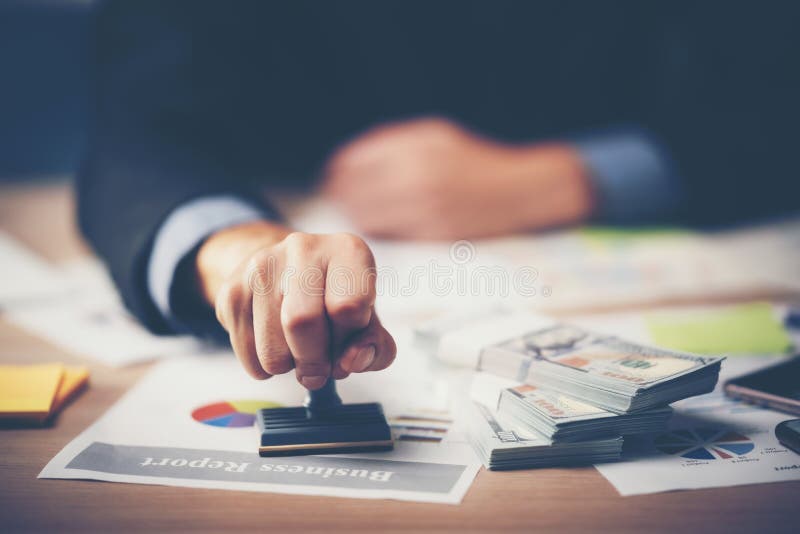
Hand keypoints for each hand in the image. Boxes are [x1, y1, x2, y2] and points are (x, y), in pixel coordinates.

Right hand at [195, 222, 395, 388]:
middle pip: (301, 322)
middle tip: (319, 369)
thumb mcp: (368, 322)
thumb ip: (375, 348)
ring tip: (297, 352)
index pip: (348, 307)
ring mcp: (261, 264)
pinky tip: (274, 346)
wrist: (286, 275)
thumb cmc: (336, 302)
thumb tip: (351, 361)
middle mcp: (303, 246)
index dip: (349, 340)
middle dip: (314, 362)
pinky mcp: (232, 288)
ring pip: (272, 348)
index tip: (347, 344)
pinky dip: (263, 367)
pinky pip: (245, 353)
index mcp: (347, 250)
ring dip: (288, 368)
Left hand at [323, 117, 594, 238]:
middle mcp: (417, 178)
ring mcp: (424, 209)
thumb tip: (348, 161)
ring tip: (359, 213)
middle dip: (342, 196)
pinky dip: (379, 230)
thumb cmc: (472, 161)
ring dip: (357, 217)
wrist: (518, 192)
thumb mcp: (434, 137)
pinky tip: (383, 225)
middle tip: (341, 200)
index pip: (352, 162)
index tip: (336, 177)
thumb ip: (393, 145)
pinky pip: (388, 235)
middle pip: (353, 192)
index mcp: (415, 148)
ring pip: (367, 218)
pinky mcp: (432, 235)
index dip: (339, 171)